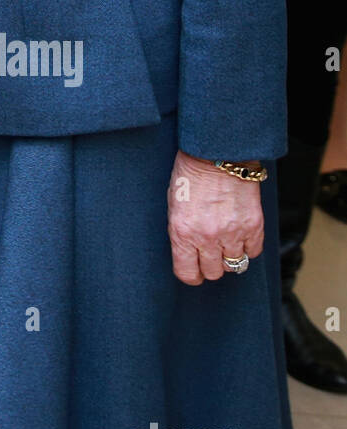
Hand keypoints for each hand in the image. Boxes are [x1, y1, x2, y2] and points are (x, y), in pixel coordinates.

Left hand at [167, 150, 263, 285]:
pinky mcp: (253, 226)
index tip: (193, 271)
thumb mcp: (174, 204)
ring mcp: (232, 234)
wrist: (217, 153)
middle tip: (209, 254)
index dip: (191, 275)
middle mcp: (207, 237)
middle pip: (213, 272)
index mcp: (182, 232)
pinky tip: (240, 235)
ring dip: (229, 257)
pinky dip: (248, 247)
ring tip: (225, 242)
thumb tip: (188, 252)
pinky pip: (253, 252)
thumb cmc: (190, 175)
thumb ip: (181, 231)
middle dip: (210, 265)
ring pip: (235, 266)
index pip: (187, 273)